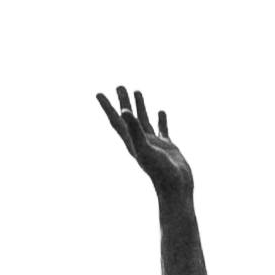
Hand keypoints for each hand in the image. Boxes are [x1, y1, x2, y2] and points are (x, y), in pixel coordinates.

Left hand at [98, 85, 193, 200]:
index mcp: (131, 141)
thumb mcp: (145, 148)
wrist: (176, 188)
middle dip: (123, 101)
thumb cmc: (160, 171)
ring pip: (144, 121)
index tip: (98, 94)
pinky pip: (162, 129)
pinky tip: (161, 111)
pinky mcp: (167, 147)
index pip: (116, 121)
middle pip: (128, 117)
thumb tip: (124, 111)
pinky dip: (161, 119)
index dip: (107, 107)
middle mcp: (140, 141)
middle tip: (119, 86)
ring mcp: (153, 144)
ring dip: (139, 107)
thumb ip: (134, 130)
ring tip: (137, 91)